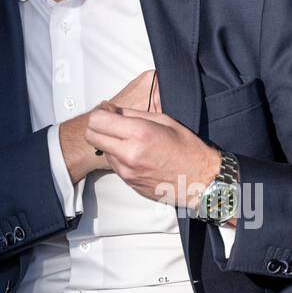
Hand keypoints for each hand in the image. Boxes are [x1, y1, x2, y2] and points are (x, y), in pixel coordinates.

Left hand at [85, 106, 219, 210]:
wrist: (200, 181)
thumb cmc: (188, 149)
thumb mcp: (164, 120)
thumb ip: (134, 114)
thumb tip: (113, 110)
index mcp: (139, 134)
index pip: (97, 120)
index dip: (101, 112)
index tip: (108, 110)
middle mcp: (129, 154)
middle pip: (91, 135)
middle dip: (97, 125)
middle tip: (111, 121)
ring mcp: (127, 171)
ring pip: (101, 150)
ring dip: (108, 141)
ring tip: (129, 139)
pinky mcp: (128, 182)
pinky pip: (113, 164)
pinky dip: (118, 155)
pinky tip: (135, 152)